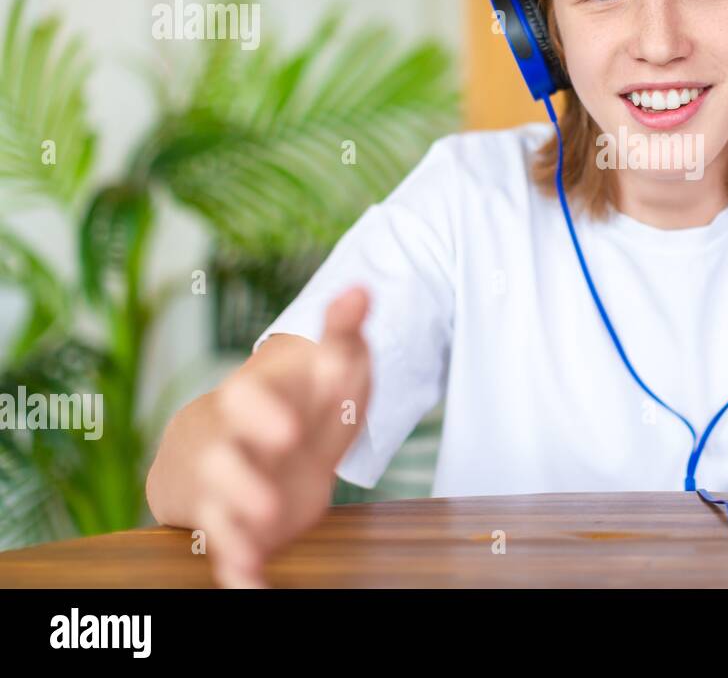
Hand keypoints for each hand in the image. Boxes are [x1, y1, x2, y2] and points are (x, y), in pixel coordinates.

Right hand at [195, 287, 372, 587]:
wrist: (244, 443)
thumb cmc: (293, 400)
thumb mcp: (324, 368)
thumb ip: (343, 333)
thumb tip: (363, 288)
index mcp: (253, 401)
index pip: (247, 398)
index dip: (264, 413)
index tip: (291, 429)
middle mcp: (230, 445)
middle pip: (224, 459)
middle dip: (244, 476)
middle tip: (271, 495)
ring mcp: (226, 490)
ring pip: (218, 508)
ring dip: (236, 524)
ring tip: (254, 542)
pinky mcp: (231, 528)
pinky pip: (225, 551)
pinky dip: (237, 570)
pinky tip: (253, 585)